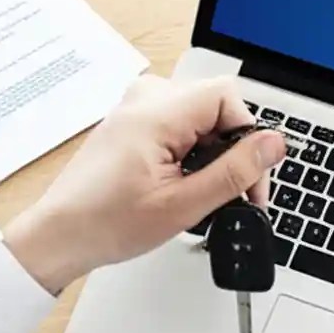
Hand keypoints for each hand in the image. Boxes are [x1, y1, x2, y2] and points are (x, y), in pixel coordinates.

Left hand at [3, 74, 286, 293]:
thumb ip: (235, 171)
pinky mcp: (134, 121)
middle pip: (217, 106)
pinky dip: (193, 152)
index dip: (248, 136)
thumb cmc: (105, 223)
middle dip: (232, 149)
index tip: (250, 176)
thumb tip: (272, 145)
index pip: (228, 97)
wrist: (60, 235)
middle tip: (231, 193)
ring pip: (202, 116)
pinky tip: (182, 183)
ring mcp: (137, 108)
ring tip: (198, 192)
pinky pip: (181, 123)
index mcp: (156, 112)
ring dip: (212, 153)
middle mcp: (145, 99)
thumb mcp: (183, 204)